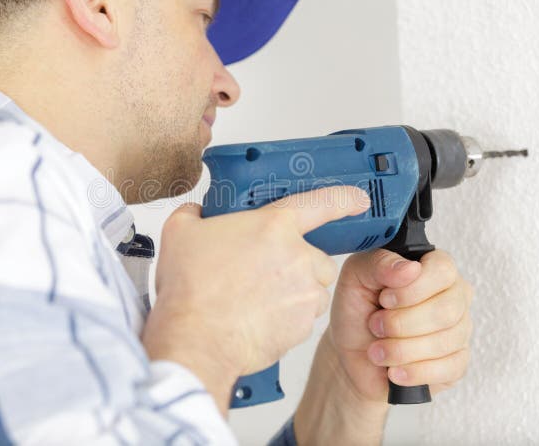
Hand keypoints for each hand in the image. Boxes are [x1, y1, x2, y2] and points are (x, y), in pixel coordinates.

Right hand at [142, 185, 369, 412]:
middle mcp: (297, 257)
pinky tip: (257, 319)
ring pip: (313, 289)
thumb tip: (198, 215)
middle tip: (264, 273)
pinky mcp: (302, 326)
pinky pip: (303, 318)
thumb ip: (195, 215)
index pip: (319, 204)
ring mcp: (304, 293)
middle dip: (298, 264)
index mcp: (273, 227)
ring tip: (258, 299)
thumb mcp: (180, 233)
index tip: (358, 199)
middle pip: (316, 257)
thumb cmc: (191, 290)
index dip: (343, 198)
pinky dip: (287, 319)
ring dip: (295, 292)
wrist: (195, 339)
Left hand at [332, 249, 472, 401]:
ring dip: (401, 349)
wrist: (353, 353)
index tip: (384, 300)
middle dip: (401, 323)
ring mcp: (459, 330)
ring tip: (377, 350)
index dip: (412, 288)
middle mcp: (454, 295)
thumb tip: (410, 268)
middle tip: (375, 326)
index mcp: (432, 267)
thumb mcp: (356, 277)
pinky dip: (414, 371)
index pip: (443, 269)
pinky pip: (448, 368)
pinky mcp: (457, 363)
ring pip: (445, 341)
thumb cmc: (357, 309)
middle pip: (446, 309)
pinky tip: (394, 370)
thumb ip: (379, 263)